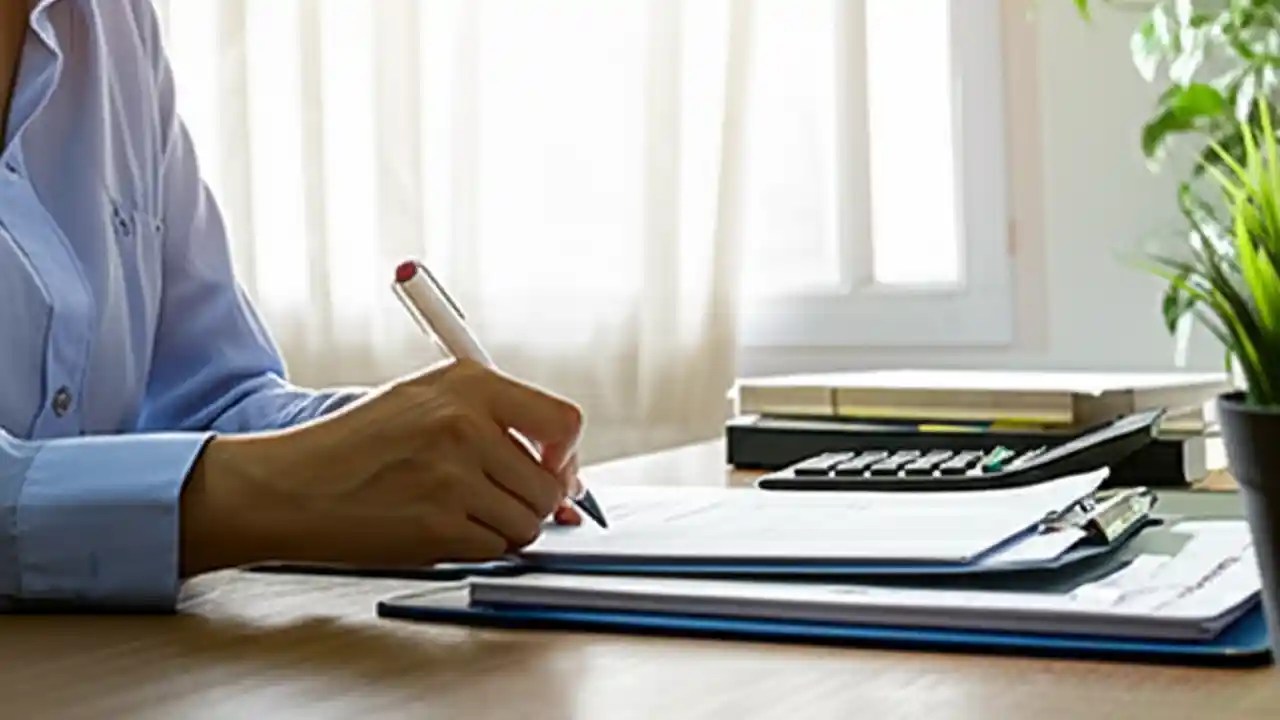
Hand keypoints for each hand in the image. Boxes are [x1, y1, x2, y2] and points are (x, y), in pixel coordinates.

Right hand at [179, 359, 583, 574]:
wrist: (289, 486)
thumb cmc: (357, 445)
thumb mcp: (424, 402)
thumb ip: (497, 425)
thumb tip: (569, 483)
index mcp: (469, 383)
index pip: (565, 422)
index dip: (565, 456)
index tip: (550, 470)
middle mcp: (466, 425)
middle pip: (551, 484)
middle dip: (532, 502)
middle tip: (493, 500)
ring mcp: (453, 477)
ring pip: (528, 522)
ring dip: (504, 528)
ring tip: (457, 511)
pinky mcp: (438, 526)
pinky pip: (495, 549)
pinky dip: (475, 547)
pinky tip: (437, 528)